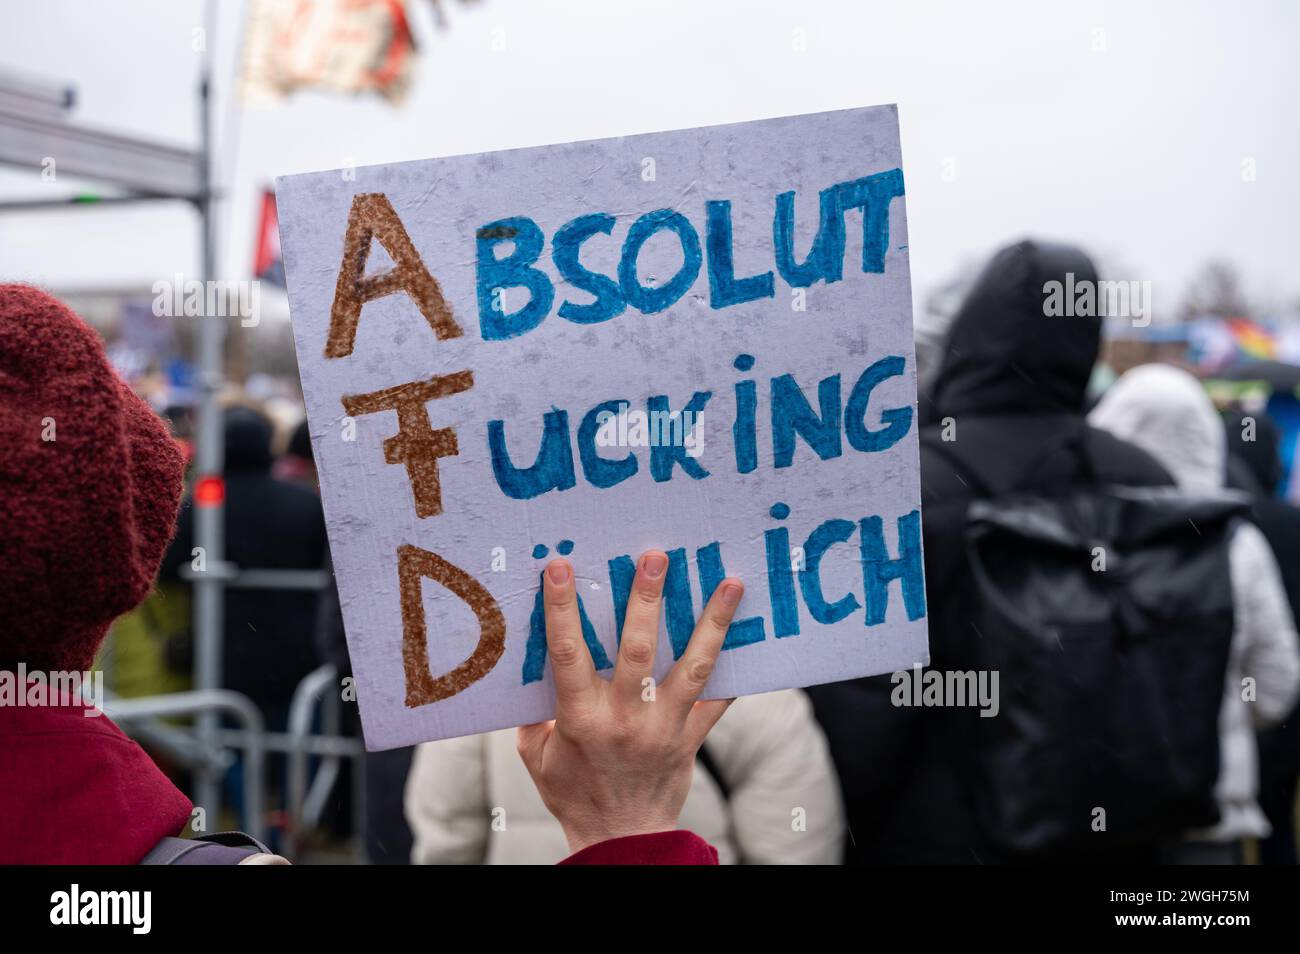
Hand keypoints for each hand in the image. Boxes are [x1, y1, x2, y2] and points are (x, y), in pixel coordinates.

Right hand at [517, 550, 742, 853]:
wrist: (619, 839)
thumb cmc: (572, 792)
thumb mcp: (536, 754)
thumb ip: (535, 710)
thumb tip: (531, 660)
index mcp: (580, 719)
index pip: (568, 653)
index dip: (562, 607)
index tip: (560, 566)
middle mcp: (626, 719)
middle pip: (638, 650)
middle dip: (646, 600)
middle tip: (655, 557)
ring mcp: (665, 728)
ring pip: (693, 667)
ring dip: (712, 622)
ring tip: (729, 583)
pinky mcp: (692, 738)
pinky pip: (719, 701)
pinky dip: (736, 671)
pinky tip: (753, 635)